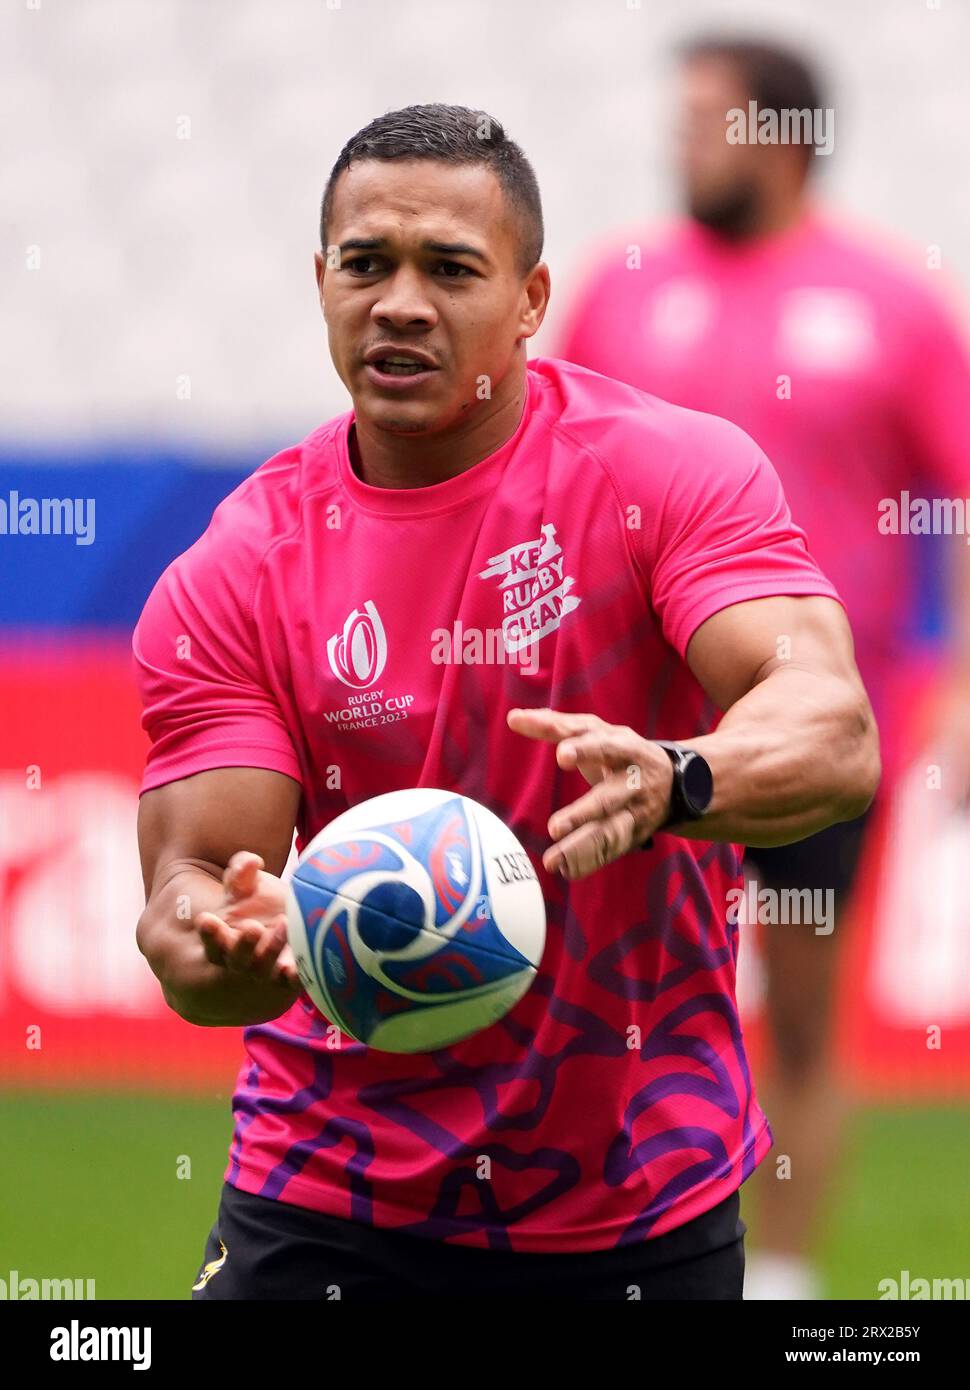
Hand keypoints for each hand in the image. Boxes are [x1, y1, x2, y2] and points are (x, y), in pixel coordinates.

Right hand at [196, 851, 298, 990]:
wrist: (283, 929)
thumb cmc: (258, 904)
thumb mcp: (246, 888)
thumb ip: (242, 874)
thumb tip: (251, 861)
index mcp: (225, 941)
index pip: (212, 942)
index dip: (209, 933)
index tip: (206, 919)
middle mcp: (242, 961)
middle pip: (236, 960)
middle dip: (242, 945)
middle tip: (252, 926)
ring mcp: (266, 972)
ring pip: (264, 969)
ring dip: (271, 951)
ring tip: (283, 924)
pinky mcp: (290, 977)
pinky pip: (292, 980)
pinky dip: (295, 974)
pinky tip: (298, 963)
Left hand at [506, 708, 674, 879]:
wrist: (678, 780)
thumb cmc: (621, 750)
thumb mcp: (597, 731)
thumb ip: (556, 725)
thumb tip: (514, 717)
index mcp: (624, 747)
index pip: (604, 746)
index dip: (585, 750)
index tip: (561, 756)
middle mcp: (633, 781)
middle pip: (608, 799)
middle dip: (584, 814)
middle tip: (554, 828)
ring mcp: (636, 812)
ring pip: (610, 832)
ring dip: (582, 847)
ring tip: (553, 860)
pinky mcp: (636, 834)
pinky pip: (612, 850)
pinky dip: (589, 862)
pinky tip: (566, 870)